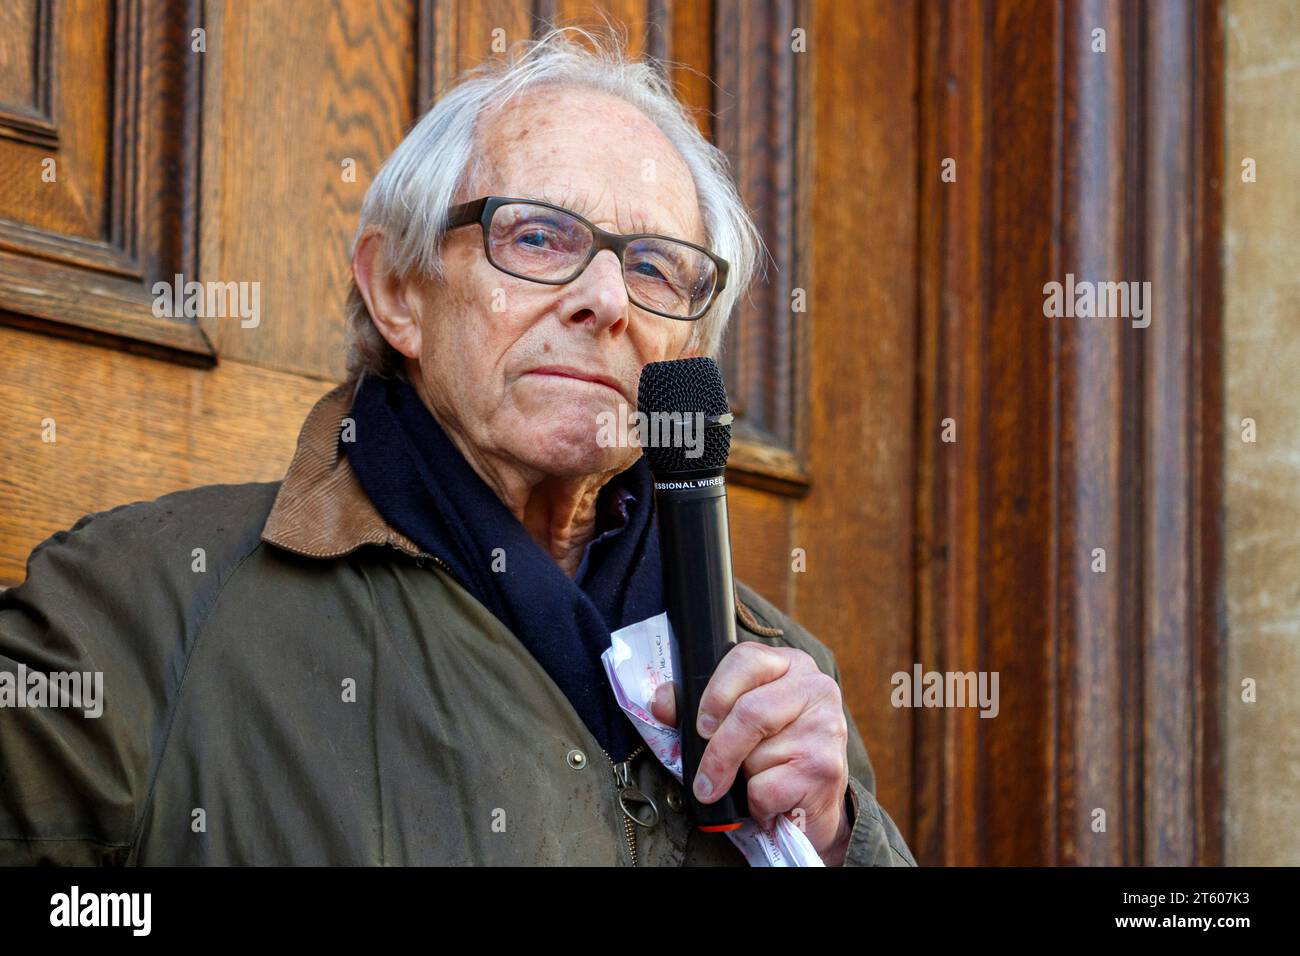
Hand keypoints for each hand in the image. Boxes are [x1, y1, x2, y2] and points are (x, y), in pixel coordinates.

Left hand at [650, 643, 852, 864]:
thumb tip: (660, 703)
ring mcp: (826, 727)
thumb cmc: (769, 757)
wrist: (811, 807)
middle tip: (705, 780)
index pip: (746, 659)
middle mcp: (816, 688)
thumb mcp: (733, 723)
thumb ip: (694, 708)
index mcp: (790, 665)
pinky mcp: (825, 768)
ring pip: (758, 753)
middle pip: (751, 711)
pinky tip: (770, 802)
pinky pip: (767, 787)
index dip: (716, 694)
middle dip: (719, 752)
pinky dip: (757, 804)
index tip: (701, 727)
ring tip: (755, 782)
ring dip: (744, 779)